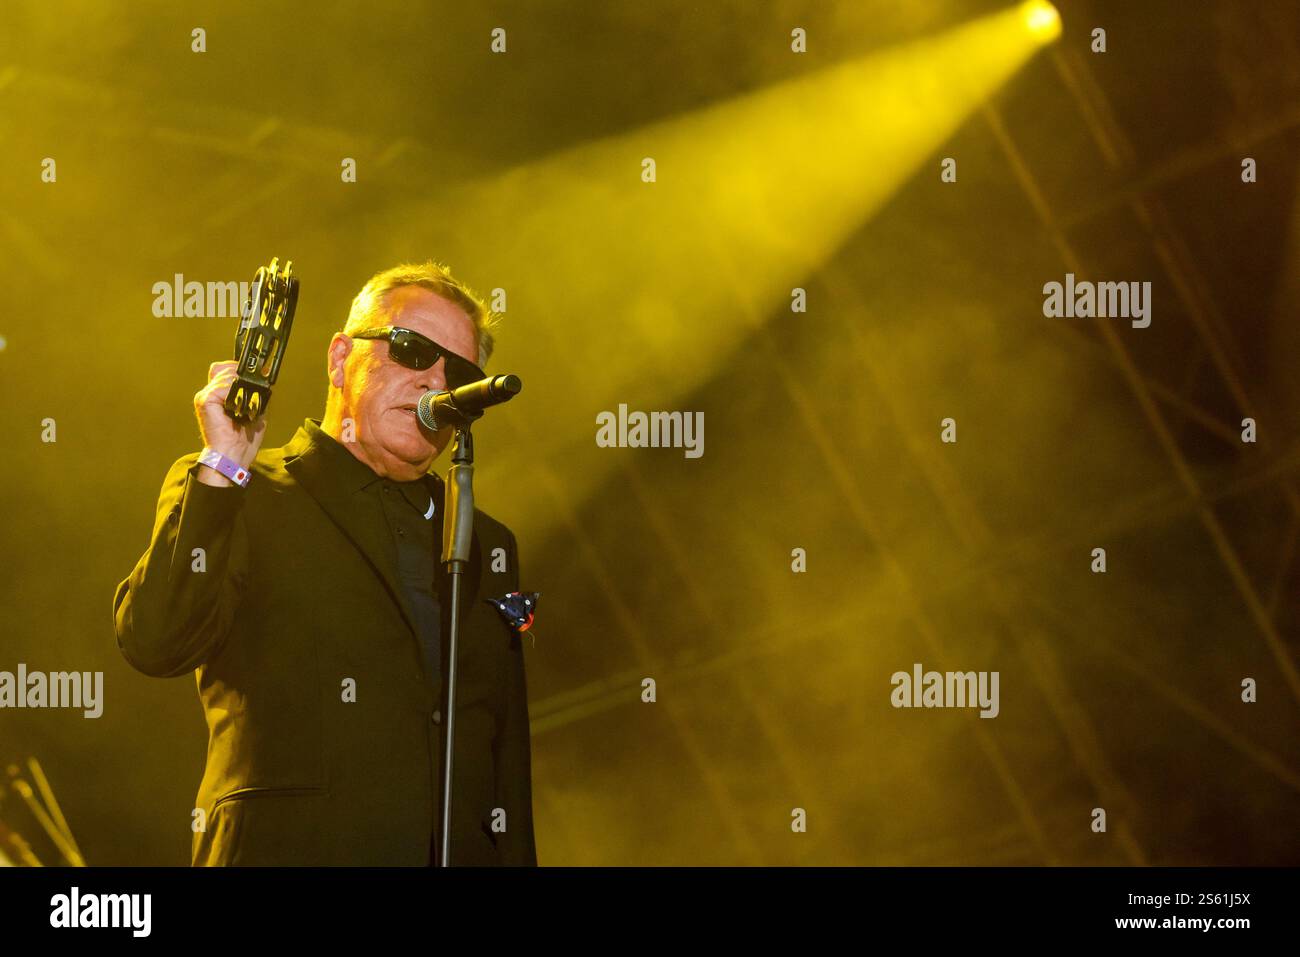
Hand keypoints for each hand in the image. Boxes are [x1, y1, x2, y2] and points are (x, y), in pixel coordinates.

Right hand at [194, 361, 266, 486]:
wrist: (233, 455)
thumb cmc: (243, 439)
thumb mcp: (255, 411)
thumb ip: (256, 393)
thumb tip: (265, 376)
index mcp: (219, 394)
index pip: (225, 368)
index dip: (240, 370)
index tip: (257, 376)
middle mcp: (210, 392)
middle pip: (226, 368)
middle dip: (242, 377)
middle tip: (252, 395)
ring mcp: (205, 395)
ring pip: (226, 375)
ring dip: (241, 387)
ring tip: (245, 406)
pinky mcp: (204, 400)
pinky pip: (222, 386)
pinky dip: (234, 394)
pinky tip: (237, 408)